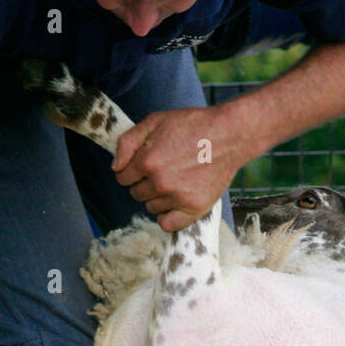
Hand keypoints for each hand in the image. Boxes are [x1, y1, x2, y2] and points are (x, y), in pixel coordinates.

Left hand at [112, 107, 244, 231]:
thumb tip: (115, 167)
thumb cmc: (192, 125)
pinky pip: (168, 224)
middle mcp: (160, 183)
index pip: (122, 177)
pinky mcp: (194, 208)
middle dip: (144, 182)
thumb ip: (127, 142)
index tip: (145, 163)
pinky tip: (174, 204)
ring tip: (174, 180)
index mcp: (147, 161)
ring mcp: (178, 197)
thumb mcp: (155, 121)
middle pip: (136, 193)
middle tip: (163, 169)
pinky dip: (167, 217)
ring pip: (151, 208)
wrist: (229, 134)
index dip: (131, 170)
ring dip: (157, 198)